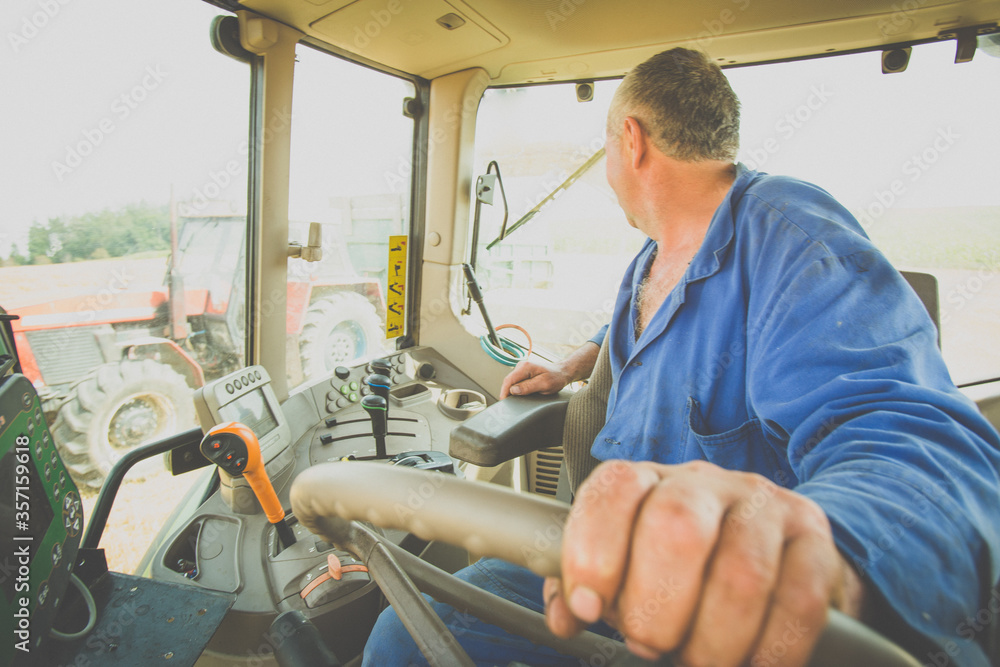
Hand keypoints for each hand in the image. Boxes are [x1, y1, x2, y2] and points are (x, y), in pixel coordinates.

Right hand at [499, 359, 572, 398]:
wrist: (562, 372)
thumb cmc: (556, 377)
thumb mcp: (544, 384)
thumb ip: (528, 387)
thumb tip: (513, 390)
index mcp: (525, 367)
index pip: (509, 380)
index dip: (504, 392)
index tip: (503, 402)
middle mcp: (521, 366)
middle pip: (508, 381)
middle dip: (507, 393)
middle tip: (508, 405)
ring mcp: (522, 369)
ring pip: (511, 382)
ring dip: (511, 392)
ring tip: (513, 401)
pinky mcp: (523, 373)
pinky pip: (516, 382)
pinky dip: (516, 390)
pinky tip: (518, 396)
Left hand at [544, 460, 864, 665]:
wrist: (774, 549)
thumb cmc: (687, 566)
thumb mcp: (631, 565)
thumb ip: (590, 586)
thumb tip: (566, 614)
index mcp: (649, 483)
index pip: (616, 489)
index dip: (594, 549)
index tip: (589, 607)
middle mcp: (705, 484)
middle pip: (676, 526)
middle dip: (655, 606)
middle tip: (651, 644)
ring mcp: (764, 506)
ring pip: (741, 572)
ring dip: (713, 640)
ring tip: (700, 660)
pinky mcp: (815, 540)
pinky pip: (800, 600)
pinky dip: (771, 649)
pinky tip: (751, 663)